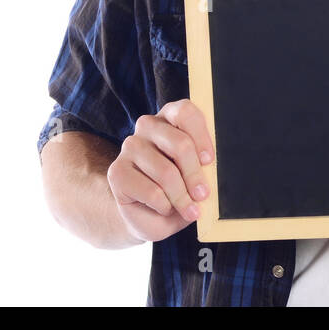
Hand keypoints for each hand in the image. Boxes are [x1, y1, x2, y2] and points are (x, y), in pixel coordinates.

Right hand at [106, 99, 215, 243]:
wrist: (151, 216)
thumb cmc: (179, 191)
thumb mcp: (197, 175)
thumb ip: (204, 166)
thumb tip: (211, 169)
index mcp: (170, 118)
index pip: (185, 112)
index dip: (201, 137)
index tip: (209, 161)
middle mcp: (147, 127)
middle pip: (180, 144)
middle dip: (195, 175)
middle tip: (202, 195)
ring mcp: (130, 147)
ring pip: (166, 172)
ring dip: (182, 197)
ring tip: (189, 210)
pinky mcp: (117, 171)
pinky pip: (151, 191)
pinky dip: (164, 206)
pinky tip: (164, 208)